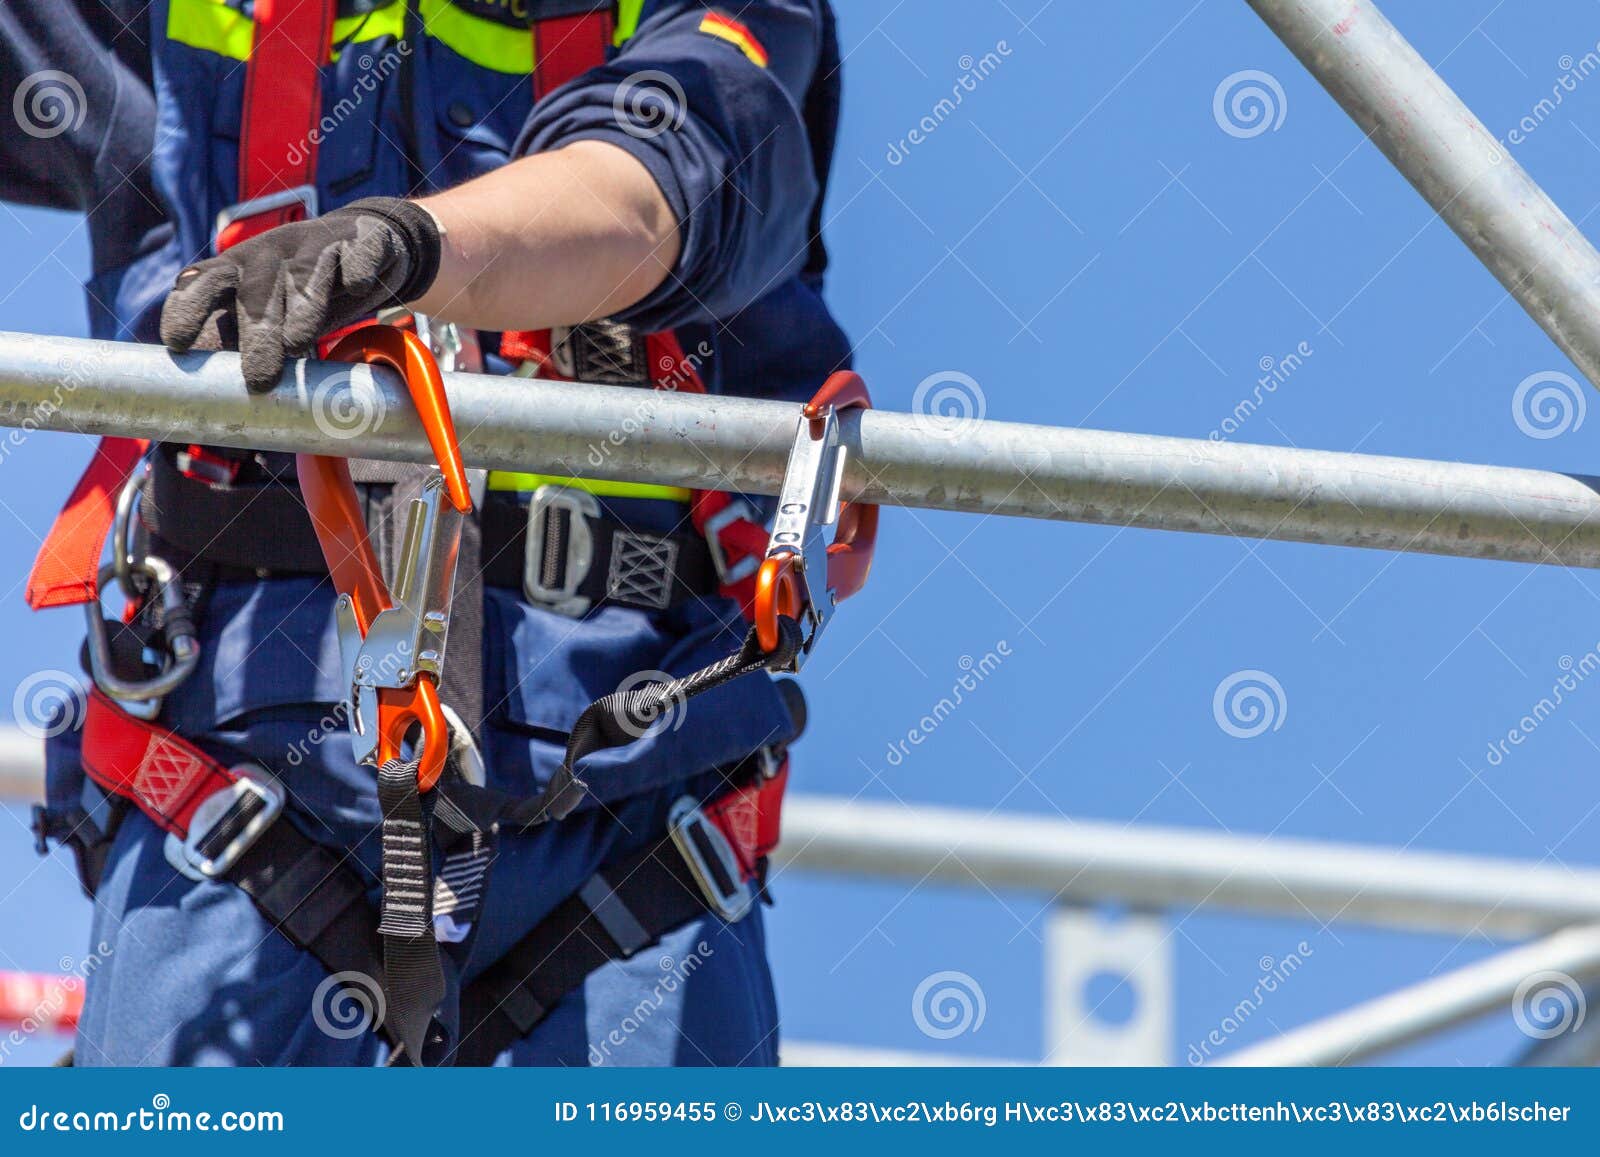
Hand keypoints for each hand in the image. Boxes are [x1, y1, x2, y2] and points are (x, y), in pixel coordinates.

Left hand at [159, 197, 442, 391]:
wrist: (359, 241)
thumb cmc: (300, 292)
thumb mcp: (264, 312)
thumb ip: (237, 342)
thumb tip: (214, 402)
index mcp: (235, 272)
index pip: (202, 285)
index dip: (188, 309)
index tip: (179, 343)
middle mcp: (269, 256)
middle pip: (256, 293)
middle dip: (254, 332)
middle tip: (258, 378)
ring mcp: (314, 247)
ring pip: (305, 276)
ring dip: (301, 308)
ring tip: (297, 344)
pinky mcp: (358, 241)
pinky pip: (356, 253)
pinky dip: (356, 267)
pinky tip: (358, 286)